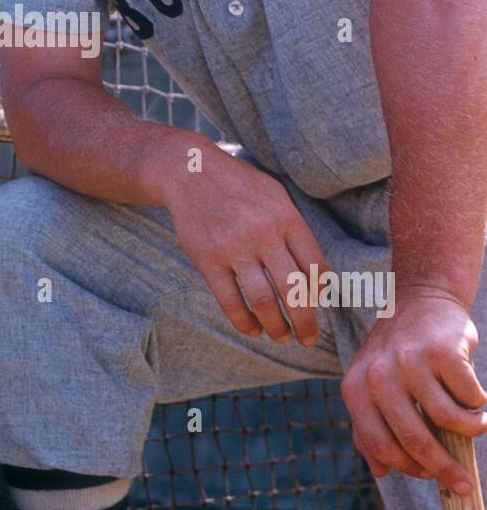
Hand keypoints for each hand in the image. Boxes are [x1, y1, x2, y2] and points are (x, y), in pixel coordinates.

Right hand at [163, 140, 331, 345]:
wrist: (190, 172)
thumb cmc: (239, 184)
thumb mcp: (275, 194)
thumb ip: (295, 228)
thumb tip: (316, 271)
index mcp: (286, 217)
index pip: (315, 266)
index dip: (320, 292)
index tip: (318, 303)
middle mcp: (263, 233)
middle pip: (293, 290)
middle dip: (305, 322)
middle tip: (308, 338)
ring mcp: (233, 248)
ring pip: (263, 300)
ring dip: (276, 327)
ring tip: (281, 337)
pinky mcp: (208, 259)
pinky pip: (230, 300)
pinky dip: (243, 321)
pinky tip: (252, 329)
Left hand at [341, 289, 486, 492]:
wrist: (422, 300)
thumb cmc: (399, 353)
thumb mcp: (372, 384)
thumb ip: (370, 426)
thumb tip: (380, 473)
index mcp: (355, 388)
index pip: (379, 444)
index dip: (408, 468)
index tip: (431, 478)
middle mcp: (378, 374)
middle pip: (414, 439)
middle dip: (443, 469)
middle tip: (463, 483)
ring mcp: (410, 361)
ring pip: (446, 419)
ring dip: (470, 430)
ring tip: (478, 424)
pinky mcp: (442, 351)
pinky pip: (468, 397)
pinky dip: (478, 405)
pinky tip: (478, 398)